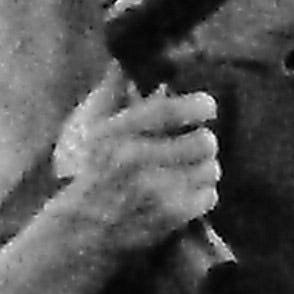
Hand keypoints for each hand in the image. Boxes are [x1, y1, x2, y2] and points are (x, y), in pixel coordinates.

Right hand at [51, 82, 221, 257]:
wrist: (82, 231)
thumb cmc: (92, 175)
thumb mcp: (93, 130)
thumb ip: (112, 93)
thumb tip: (122, 61)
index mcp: (119, 133)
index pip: (170, 111)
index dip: (198, 106)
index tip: (207, 109)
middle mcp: (137, 159)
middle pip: (204, 141)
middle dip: (204, 144)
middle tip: (196, 148)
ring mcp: (156, 190)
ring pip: (210, 169)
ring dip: (205, 170)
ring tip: (189, 173)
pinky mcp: (169, 216)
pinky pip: (209, 196)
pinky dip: (202, 196)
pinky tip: (186, 195)